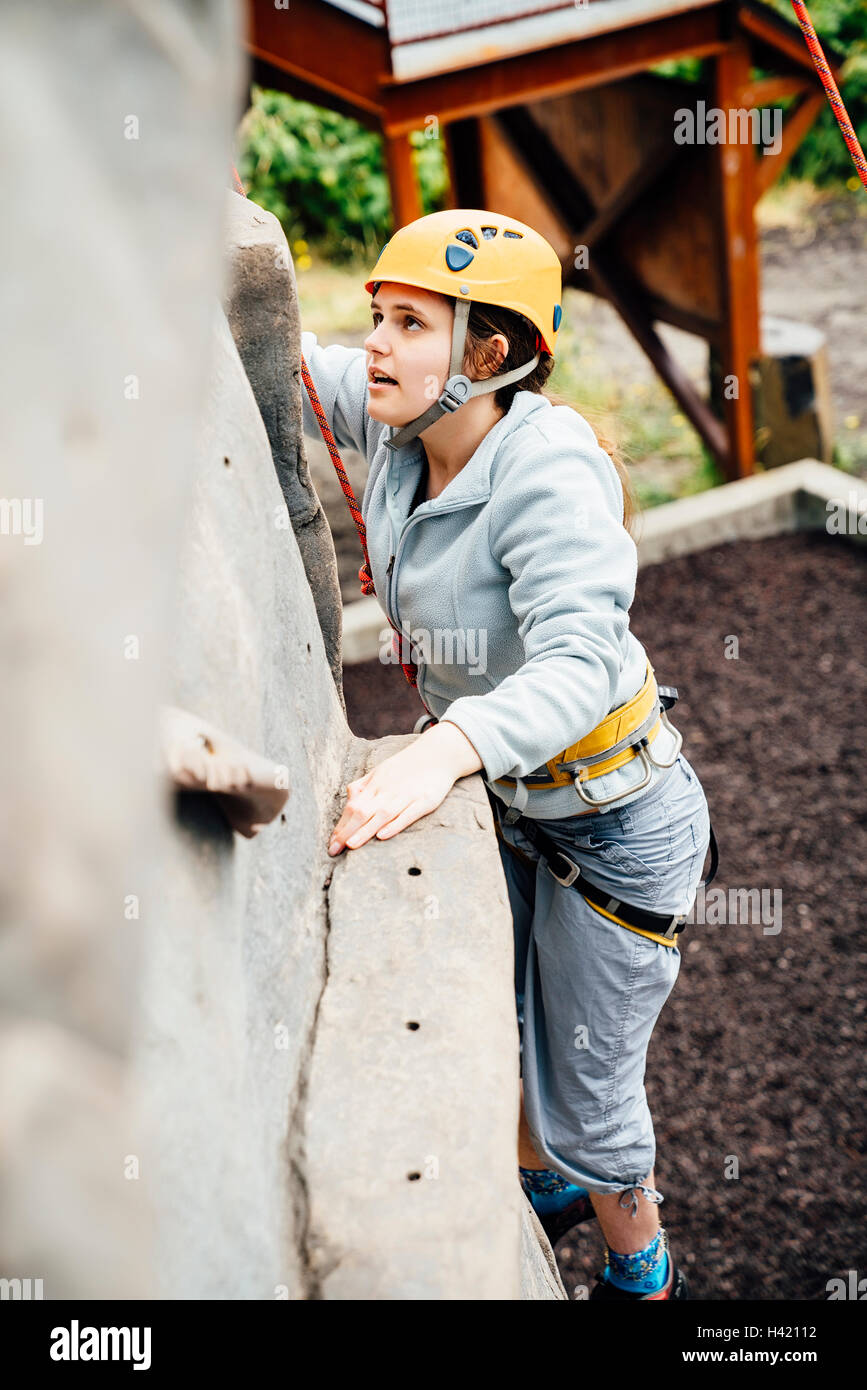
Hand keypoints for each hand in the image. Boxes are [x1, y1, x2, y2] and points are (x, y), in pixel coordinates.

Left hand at [327, 722, 481, 854]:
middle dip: (346, 832)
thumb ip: (364, 786)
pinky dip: (395, 824)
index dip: (341, 826)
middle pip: (363, 811)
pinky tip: (383, 835)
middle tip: (333, 851)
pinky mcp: (425, 800)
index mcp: (375, 784)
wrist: (438, 753)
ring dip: (365, 830)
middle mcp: (388, 790)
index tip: (331, 844)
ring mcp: (407, 795)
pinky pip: (408, 814)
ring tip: (351, 845)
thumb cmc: (407, 766)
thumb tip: (349, 799)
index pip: (352, 807)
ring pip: (382, 814)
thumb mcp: (381, 771)